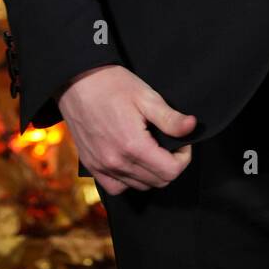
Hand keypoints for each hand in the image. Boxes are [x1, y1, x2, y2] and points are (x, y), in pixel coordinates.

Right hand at [58, 66, 196, 195]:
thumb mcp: (146, 96)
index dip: (184, 157)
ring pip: (140, 186)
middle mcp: (116, 162)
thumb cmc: (112, 84)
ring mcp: (102, 167)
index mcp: (133, 145)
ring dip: (152, 173)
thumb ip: (170, 118)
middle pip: (158, 182)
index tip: (182, 142)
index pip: (170, 171)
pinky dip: (130, 180)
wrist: (77, 81)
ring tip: (152, 149)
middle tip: (169, 143)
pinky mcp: (92, 166)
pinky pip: (117, 187)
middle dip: (171, 165)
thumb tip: (192, 127)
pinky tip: (133, 161)